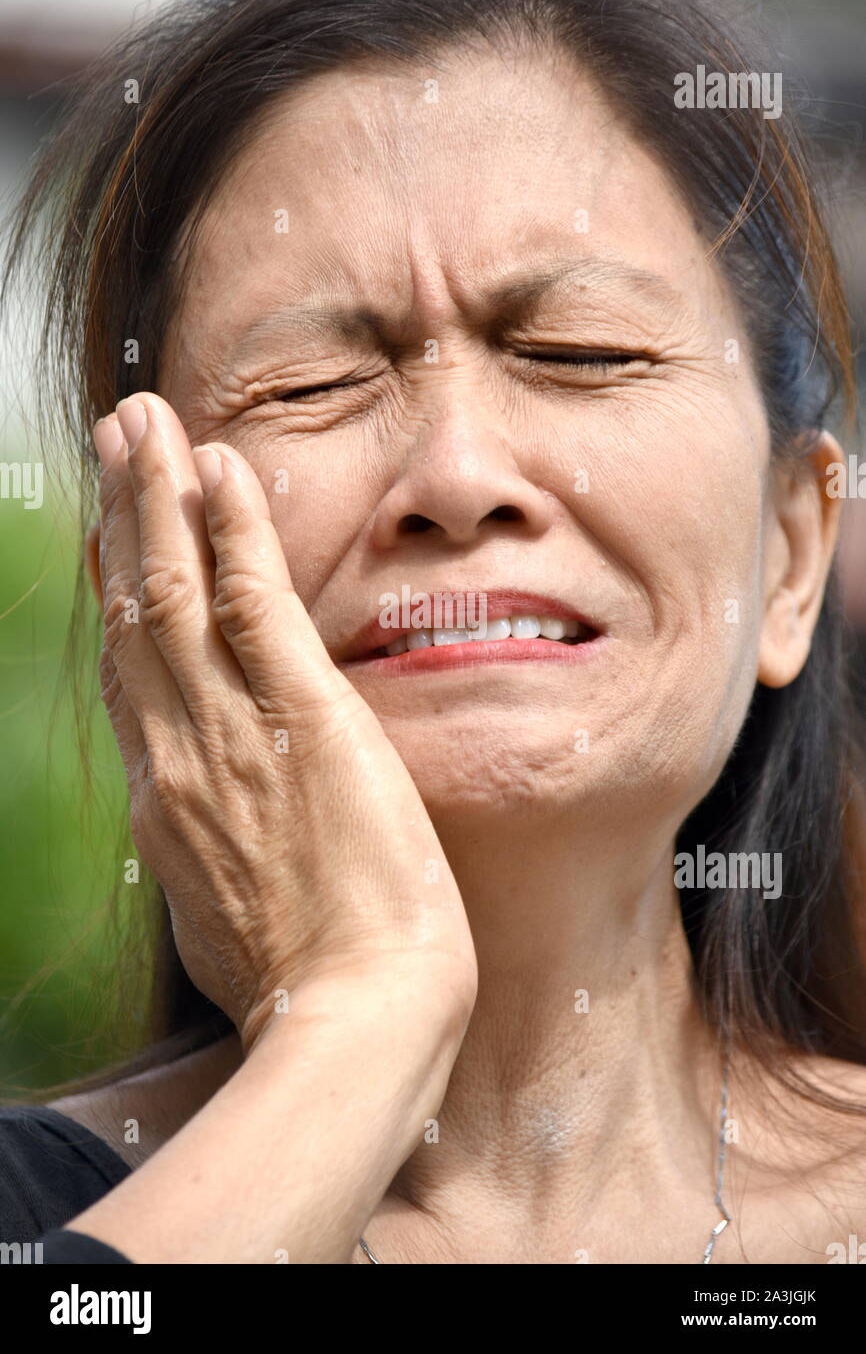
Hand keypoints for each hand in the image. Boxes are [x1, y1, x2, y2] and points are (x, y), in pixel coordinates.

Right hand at [92, 392, 476, 1053]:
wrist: (354, 1020)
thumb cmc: (308, 985)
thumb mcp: (229, 918)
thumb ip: (214, 854)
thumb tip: (213, 834)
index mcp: (168, 804)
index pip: (129, 678)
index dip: (112, 595)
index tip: (107, 541)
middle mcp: (178, 756)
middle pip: (132, 614)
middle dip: (118, 518)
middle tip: (111, 439)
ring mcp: (231, 732)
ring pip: (174, 591)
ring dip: (155, 496)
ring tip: (142, 420)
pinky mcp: (302, 718)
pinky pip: (252, 602)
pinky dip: (231, 530)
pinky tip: (220, 470)